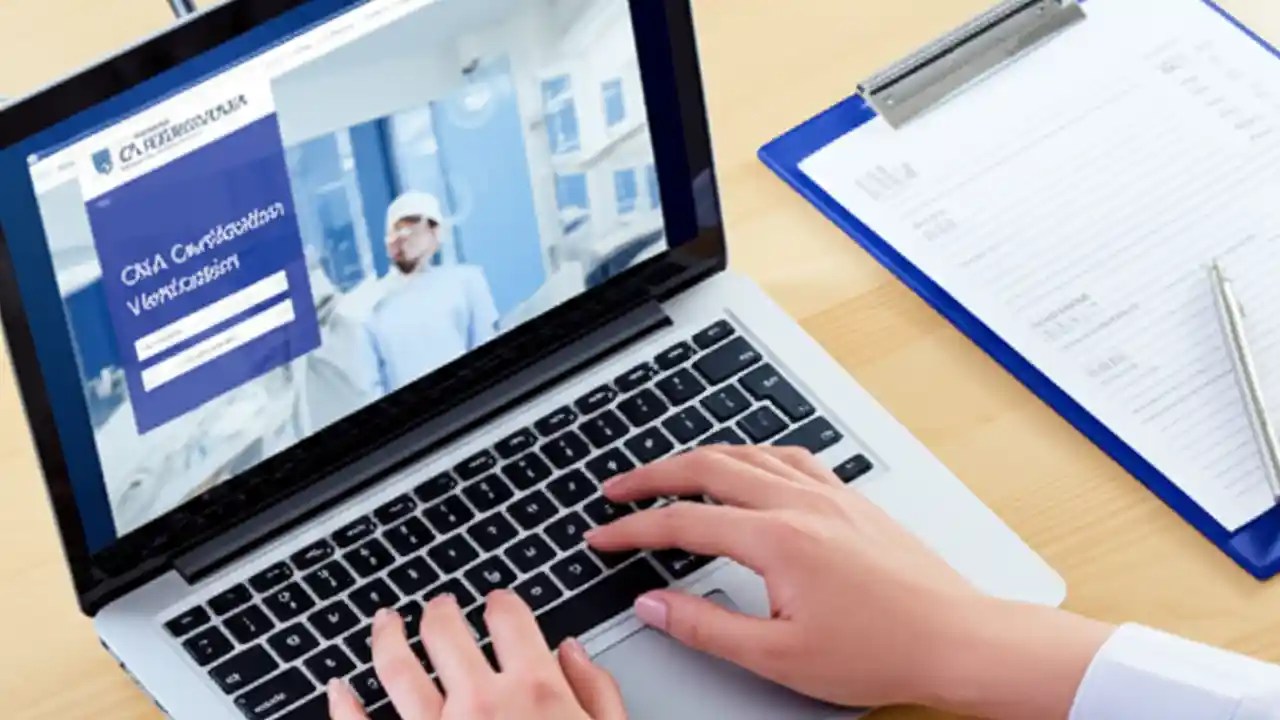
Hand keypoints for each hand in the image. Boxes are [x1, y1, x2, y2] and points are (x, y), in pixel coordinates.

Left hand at [328, 591, 625, 719]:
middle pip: (445, 630)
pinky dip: (344, 704)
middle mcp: (480, 705)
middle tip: (439, 606)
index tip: (497, 603)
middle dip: (440, 611)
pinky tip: (341, 689)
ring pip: (395, 667)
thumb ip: (597, 692)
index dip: (501, 602)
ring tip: (385, 623)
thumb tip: (572, 653)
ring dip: (386, 636)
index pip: (509, 618)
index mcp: (536, 692)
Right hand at [586, 446, 1112, 719]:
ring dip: (699, 458)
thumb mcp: (779, 656)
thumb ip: (706, 626)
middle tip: (616, 489)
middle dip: (653, 474)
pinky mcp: (851, 500)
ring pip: (748, 453)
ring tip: (669, 473)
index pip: (683, 522)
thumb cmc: (880, 651)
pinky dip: (753, 455)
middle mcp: (800, 504)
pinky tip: (750, 466)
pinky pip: (790, 458)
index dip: (633, 527)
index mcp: (777, 539)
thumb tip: (653, 603)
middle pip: (708, 467)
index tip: (602, 535)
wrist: (958, 639)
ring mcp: (829, 495)